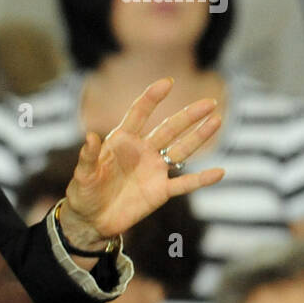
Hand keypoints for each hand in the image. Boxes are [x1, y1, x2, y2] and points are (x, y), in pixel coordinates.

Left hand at [60, 78, 224, 247]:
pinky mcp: (160, 192)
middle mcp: (142, 151)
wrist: (91, 220)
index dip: (152, 98)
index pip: (139, 114)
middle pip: (169, 129)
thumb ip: (88, 156)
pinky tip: (220, 172)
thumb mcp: (83, 174)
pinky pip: (185, 184)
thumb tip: (90, 137)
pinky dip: (201, 179)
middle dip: (188, 115)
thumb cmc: (84, 192)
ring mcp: (154, 170)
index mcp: (122, 141)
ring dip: (199, 137)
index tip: (167, 83)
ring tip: (216, 120)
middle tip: (209, 101)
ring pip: (181, 150)